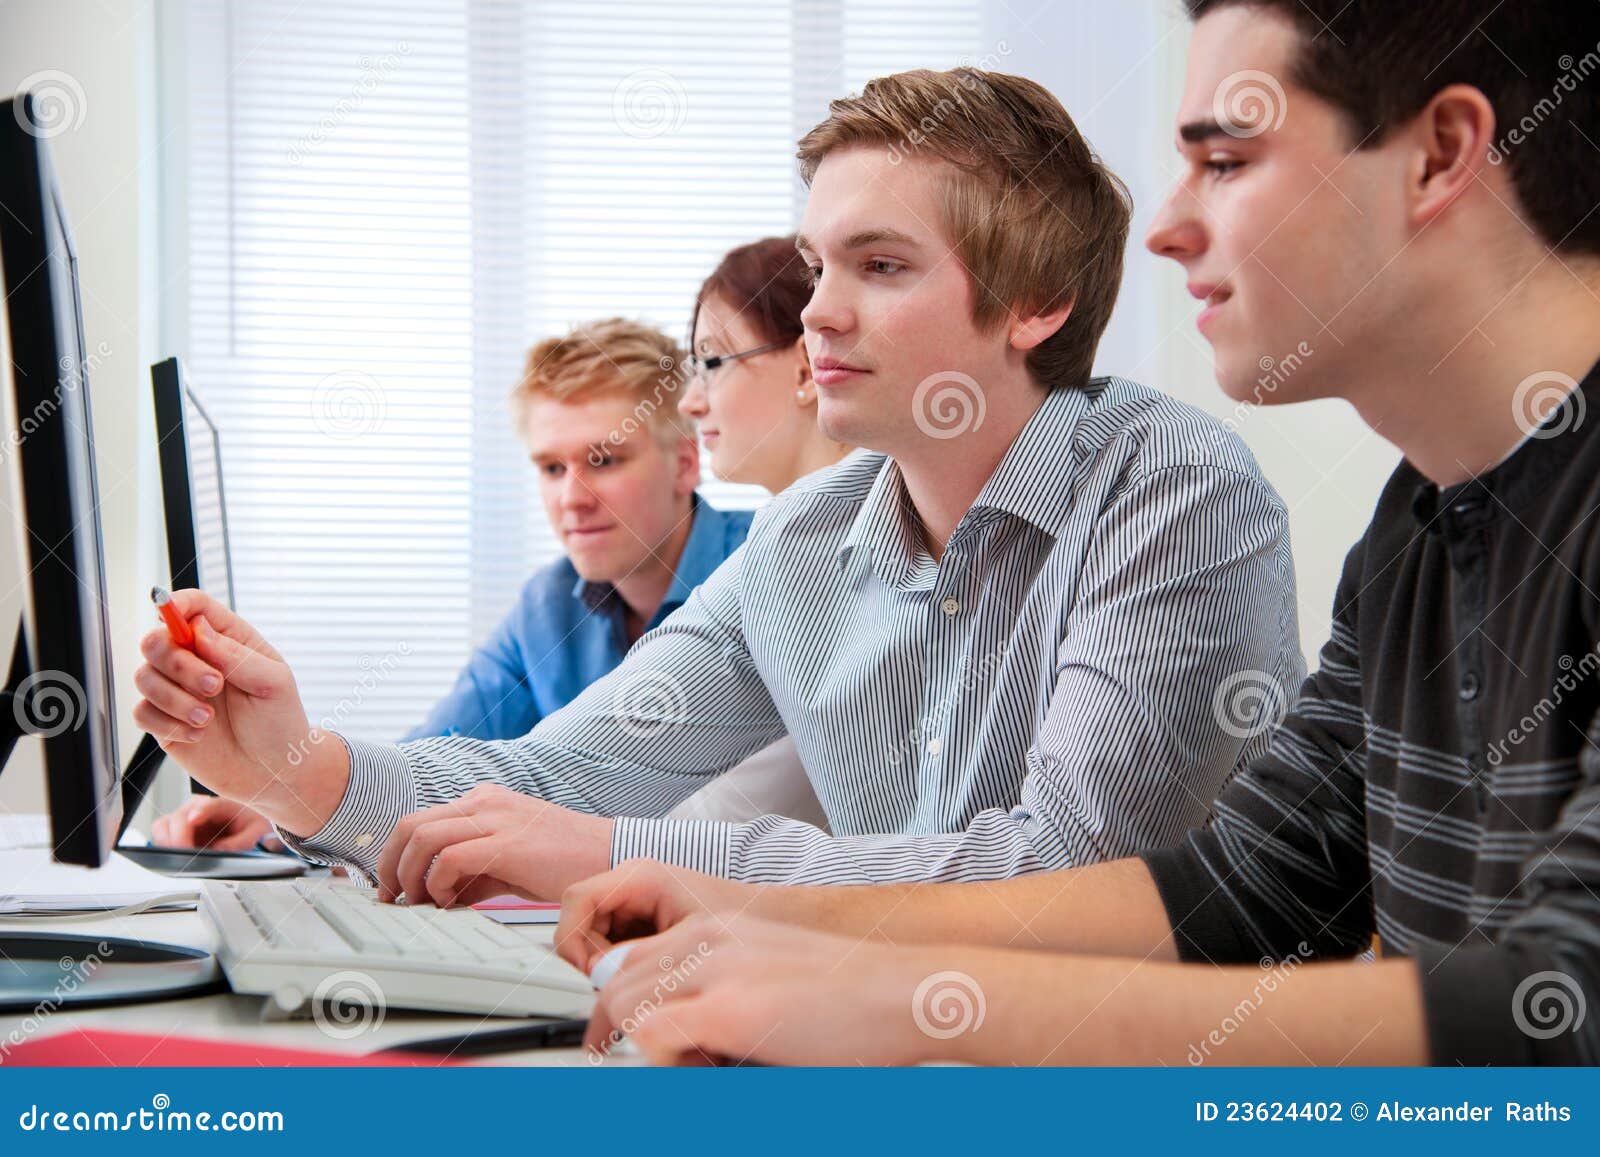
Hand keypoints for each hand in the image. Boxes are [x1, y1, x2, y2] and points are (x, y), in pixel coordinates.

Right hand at [132, 588, 348, 836]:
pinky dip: (166, 723)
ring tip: (207, 719)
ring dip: (174, 698)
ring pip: (144, 676)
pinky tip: (197, 735)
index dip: (176, 604)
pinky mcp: (164, 720)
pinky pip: (141, 712)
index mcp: (228, 640)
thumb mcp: (272, 683)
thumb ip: (236, 656)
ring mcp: (177, 689)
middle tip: (213, 686)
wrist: (274, 772)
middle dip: (179, 663)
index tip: (171, 616)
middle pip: (157, 640)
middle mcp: (197, 659)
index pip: (192, 606)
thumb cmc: (280, 722)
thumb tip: (198, 630)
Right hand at [151, 795, 273, 850]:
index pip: (206, 805)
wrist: (247, 830)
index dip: (199, 811)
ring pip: (162, 827)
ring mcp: (183, 822)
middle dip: (179, 837)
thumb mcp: (257, 832)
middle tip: (187, 854)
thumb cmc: (250, 826)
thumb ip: (243, 841)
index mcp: (219, 804)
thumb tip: (220, 850)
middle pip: (177, 818)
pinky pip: (160, 839)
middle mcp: (196, 810)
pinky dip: (162, 849)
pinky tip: (175, 859)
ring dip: (166, 843)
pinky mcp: (175, 835)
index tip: (194, 819)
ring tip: (180, 858)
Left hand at [374, 784, 613, 905]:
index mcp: (483, 800)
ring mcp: (496, 819)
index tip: (392, 888)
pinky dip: (439, 886)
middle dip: (389, 866)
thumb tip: (437, 894)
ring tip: (417, 904)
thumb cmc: (566, 860)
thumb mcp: (509, 859)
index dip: (395, 856)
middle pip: (410, 824)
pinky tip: (452, 903)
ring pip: (422, 838)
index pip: (419, 820)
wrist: (610, 856)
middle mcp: (485, 802)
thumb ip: (472, 870)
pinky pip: (450, 860)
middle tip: (391, 899)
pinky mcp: (507, 844)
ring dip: (409, 876)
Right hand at [555, 858, 753, 976]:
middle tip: (618, 986)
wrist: (769, 917)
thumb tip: (603, 980)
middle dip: (592, 959)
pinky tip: (649, 976)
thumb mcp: (687, 942)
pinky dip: (620, 966)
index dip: (574, 941)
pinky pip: (610, 945)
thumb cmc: (737, 918)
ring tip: (642, 981)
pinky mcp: (640, 920)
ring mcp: (634, 901)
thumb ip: (641, 957)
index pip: (576, 900)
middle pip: (580, 922)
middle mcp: (632, 883)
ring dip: (607, 966)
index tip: (592, 974)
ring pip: (592, 938)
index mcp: (640, 876)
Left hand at [586, 915, 940, 1065]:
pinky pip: (654, 1034)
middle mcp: (710, 939)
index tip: (622, 1037)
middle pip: (618, 979)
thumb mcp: (773, 971)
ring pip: (626, 1003)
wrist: (905, 991)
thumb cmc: (855, 994)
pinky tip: (697, 1069)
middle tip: (636, 1063)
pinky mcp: (731, 1009)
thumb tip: (690, 1034)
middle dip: (615, 1027)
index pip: (634, 957)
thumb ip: (727, 986)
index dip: (622, 1002)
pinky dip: (658, 1060)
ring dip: (637, 1043)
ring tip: (680, 1067)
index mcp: (719, 927)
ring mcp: (717, 970)